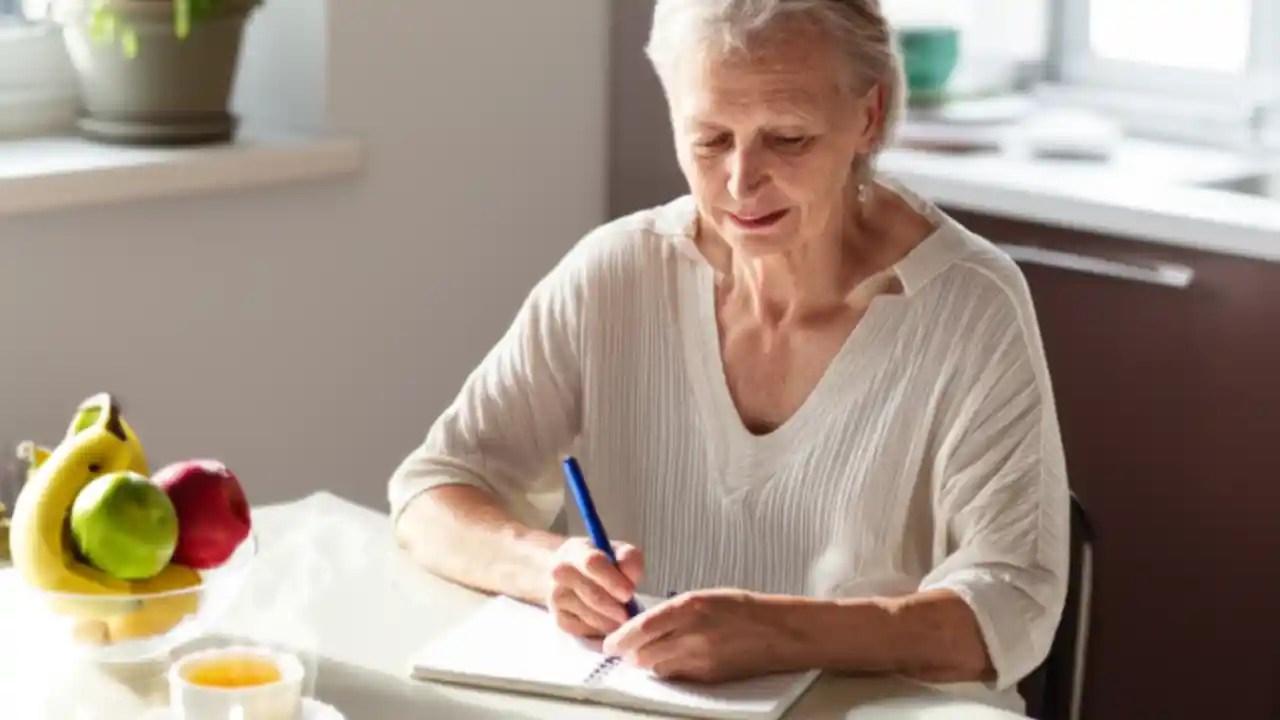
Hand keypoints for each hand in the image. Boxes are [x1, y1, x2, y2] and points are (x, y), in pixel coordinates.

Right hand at [546, 537, 642, 638]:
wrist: (570, 574)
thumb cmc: (601, 563)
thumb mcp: (618, 552)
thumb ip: (630, 560)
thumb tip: (630, 580)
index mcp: (577, 551)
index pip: (592, 563)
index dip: (613, 580)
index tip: (629, 592)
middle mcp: (561, 573)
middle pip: (592, 595)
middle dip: (616, 607)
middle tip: (630, 613)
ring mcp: (557, 598)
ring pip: (591, 617)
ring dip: (611, 621)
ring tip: (622, 617)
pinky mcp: (559, 619)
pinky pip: (586, 631)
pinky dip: (601, 631)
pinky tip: (607, 621)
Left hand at [602, 589, 797, 682]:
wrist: (777, 632)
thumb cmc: (742, 609)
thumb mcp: (703, 598)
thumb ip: (671, 611)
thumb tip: (642, 624)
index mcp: (689, 607)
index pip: (641, 628)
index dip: (620, 638)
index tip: (609, 643)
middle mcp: (692, 634)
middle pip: (643, 653)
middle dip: (630, 652)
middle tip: (625, 648)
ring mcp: (700, 659)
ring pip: (656, 668)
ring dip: (647, 661)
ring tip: (652, 652)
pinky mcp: (707, 677)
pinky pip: (675, 677)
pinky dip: (667, 670)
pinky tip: (673, 660)